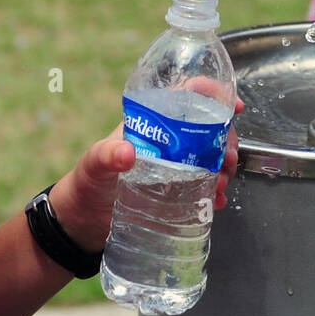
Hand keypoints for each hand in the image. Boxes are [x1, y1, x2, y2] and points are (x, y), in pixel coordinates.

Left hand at [49, 99, 246, 252]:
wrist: (82, 219)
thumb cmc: (86, 182)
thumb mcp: (94, 164)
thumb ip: (107, 155)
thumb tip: (127, 152)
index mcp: (151, 123)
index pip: (186, 97)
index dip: (212, 95)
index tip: (232, 105)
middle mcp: (168, 141)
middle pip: (208, 128)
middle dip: (226, 139)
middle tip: (228, 158)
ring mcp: (175, 165)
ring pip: (211, 156)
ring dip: (225, 166)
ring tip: (220, 183)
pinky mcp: (177, 190)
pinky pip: (205, 184)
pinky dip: (215, 190)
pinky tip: (216, 201)